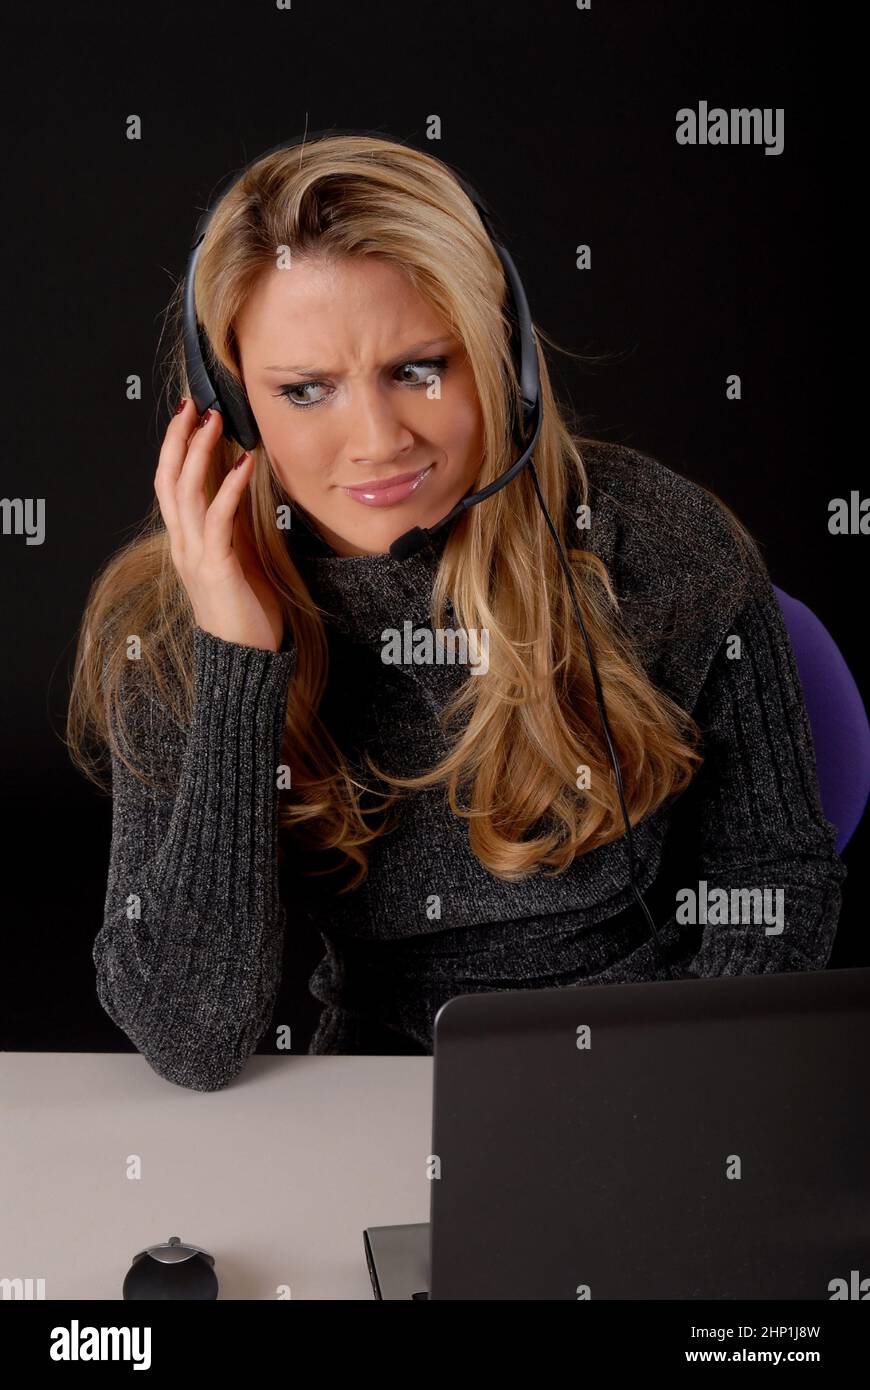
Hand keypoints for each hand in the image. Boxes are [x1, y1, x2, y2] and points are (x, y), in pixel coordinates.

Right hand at [155, 400, 284, 651]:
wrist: (244, 659)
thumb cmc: (246, 612)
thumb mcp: (239, 557)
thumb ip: (234, 525)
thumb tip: (240, 487)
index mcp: (185, 542)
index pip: (171, 485)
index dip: (177, 448)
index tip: (190, 416)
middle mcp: (183, 544)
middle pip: (169, 480)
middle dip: (179, 439)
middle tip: (194, 404)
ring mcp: (195, 555)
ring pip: (187, 493)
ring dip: (200, 453)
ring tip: (215, 421)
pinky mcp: (216, 567)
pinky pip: (219, 520)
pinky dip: (229, 488)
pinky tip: (244, 465)